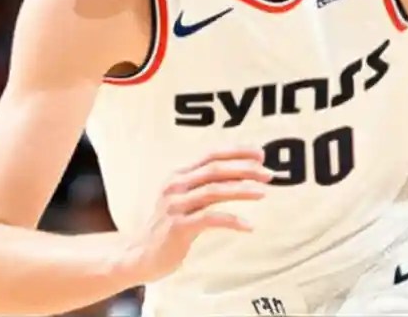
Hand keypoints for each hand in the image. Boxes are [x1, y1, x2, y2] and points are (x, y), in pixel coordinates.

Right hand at [119, 147, 272, 283]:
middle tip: (268, 173)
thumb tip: (241, 174)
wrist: (140, 255)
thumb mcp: (183, 199)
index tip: (261, 154)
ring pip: (214, 191)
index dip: (237, 152)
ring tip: (263, 193)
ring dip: (242, 190)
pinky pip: (210, 219)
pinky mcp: (178, 227)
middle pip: (215, 169)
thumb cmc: (169, 226)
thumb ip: (204, 185)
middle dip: (244, 169)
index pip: (211, 155)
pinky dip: (233, 220)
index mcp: (179, 175)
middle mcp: (175, 186)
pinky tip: (249, 226)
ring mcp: (175, 206)